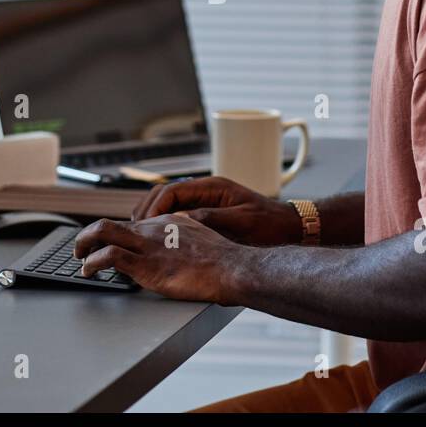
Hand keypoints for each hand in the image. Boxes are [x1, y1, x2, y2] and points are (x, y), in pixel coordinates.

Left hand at [73, 213, 249, 303]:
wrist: (231, 268)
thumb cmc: (224, 260)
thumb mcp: (204, 239)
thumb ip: (187, 239)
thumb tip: (181, 250)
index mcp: (167, 223)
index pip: (132, 223)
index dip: (115, 235)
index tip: (108, 244)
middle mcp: (153, 229)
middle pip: (109, 223)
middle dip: (88, 235)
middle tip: (81, 248)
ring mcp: (147, 246)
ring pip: (102, 233)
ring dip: (83, 245)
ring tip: (78, 258)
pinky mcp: (145, 265)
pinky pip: (108, 257)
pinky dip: (92, 263)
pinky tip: (88, 271)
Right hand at [131, 176, 301, 245]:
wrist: (291, 228)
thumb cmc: (270, 225)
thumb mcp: (241, 223)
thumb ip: (211, 219)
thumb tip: (182, 220)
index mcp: (213, 187)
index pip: (172, 190)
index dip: (154, 207)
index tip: (144, 225)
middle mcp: (207, 190)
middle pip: (165, 194)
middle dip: (147, 211)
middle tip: (134, 231)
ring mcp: (207, 201)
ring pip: (169, 204)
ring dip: (154, 217)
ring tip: (141, 235)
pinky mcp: (208, 214)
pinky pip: (179, 215)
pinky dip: (166, 224)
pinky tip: (160, 239)